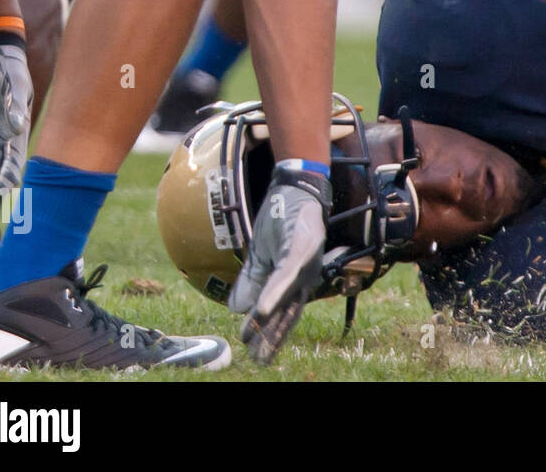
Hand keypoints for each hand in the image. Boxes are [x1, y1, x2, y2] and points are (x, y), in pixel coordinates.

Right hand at [229, 163, 330, 363]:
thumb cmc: (280, 220)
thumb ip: (253, 281)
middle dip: (274, 334)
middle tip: (258, 359)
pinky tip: (262, 307)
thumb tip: (237, 309)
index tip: (255, 354)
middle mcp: (306, 273)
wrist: (293, 185)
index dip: (271, 333)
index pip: (283, 312)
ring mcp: (308, 258)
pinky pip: (289, 272)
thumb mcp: (261, 255)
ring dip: (272, 317)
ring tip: (255, 335)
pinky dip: (275, 291)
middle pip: (290, 309)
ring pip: (289, 294)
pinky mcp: (305, 242)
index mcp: (296, 278)